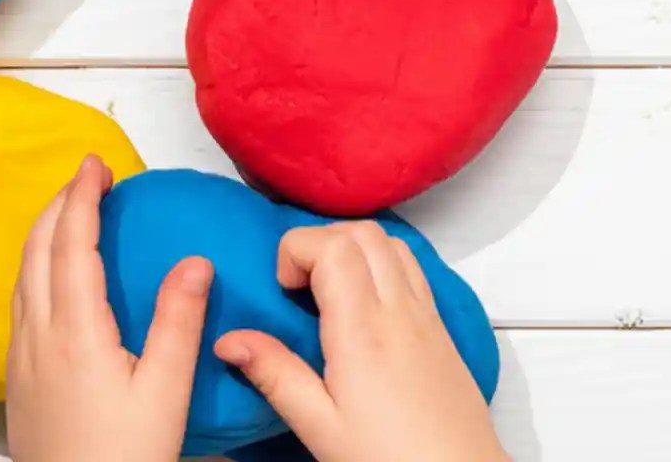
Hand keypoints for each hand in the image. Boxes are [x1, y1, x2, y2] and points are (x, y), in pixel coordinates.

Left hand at [6, 155, 213, 461]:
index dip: (82, 197)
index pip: (72, 244)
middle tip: (86, 176)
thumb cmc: (122, 456)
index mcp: (76, 331)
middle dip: (59, 204)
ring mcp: (20, 356)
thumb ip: (179, 322)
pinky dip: (36, 265)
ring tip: (70, 212)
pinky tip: (52, 274)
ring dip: (44, 232)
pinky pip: (20, 300)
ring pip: (23, 273)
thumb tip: (195, 260)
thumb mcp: (165, 392)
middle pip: (37, 249)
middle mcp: (38, 334)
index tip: (95, 163)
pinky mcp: (17, 376)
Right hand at [215, 221, 505, 461]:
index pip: (332, 246)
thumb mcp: (320, 427)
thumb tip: (229, 340)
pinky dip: (383, 262)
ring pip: (392, 242)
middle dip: (321, 240)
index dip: (296, 249)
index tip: (283, 289)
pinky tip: (365, 304)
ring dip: (354, 247)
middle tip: (300, 285)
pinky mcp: (441, 327)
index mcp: (363, 331)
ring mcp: (426, 315)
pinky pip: (413, 268)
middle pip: (363, 232)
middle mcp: (399, 310)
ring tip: (329, 289)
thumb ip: (275, 376)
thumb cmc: (390, 458)